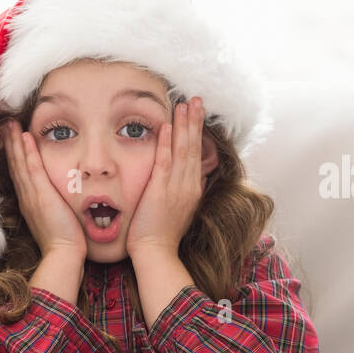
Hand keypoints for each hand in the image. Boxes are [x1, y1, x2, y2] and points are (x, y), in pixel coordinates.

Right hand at [2, 119, 85, 260]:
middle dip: (9, 143)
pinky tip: (25, 136)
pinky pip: (32, 168)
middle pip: (14, 164)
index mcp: (29, 202)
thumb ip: (54, 205)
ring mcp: (31, 196)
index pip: (19, 173)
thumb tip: (58, 198)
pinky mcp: (41, 195)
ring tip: (9, 123)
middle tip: (4, 124)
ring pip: (19, 163)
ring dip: (14, 141)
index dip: (14, 155)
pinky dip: (28, 151)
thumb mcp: (55, 219)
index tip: (11, 139)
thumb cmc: (65, 241)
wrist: (63, 255)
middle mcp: (26, 197)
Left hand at [126, 97, 206, 257]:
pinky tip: (168, 126)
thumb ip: (178, 192)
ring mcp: (177, 188)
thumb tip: (179, 180)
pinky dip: (167, 143)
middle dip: (195, 122)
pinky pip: (165, 162)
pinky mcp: (161, 192)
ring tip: (185, 104)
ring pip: (183, 150)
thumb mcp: (176, 210)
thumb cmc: (160, 236)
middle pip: (194, 147)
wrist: (156, 254)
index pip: (196, 155)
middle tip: (197, 99)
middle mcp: (188, 186)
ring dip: (184, 125)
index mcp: (192, 190)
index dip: (196, 133)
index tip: (196, 114)